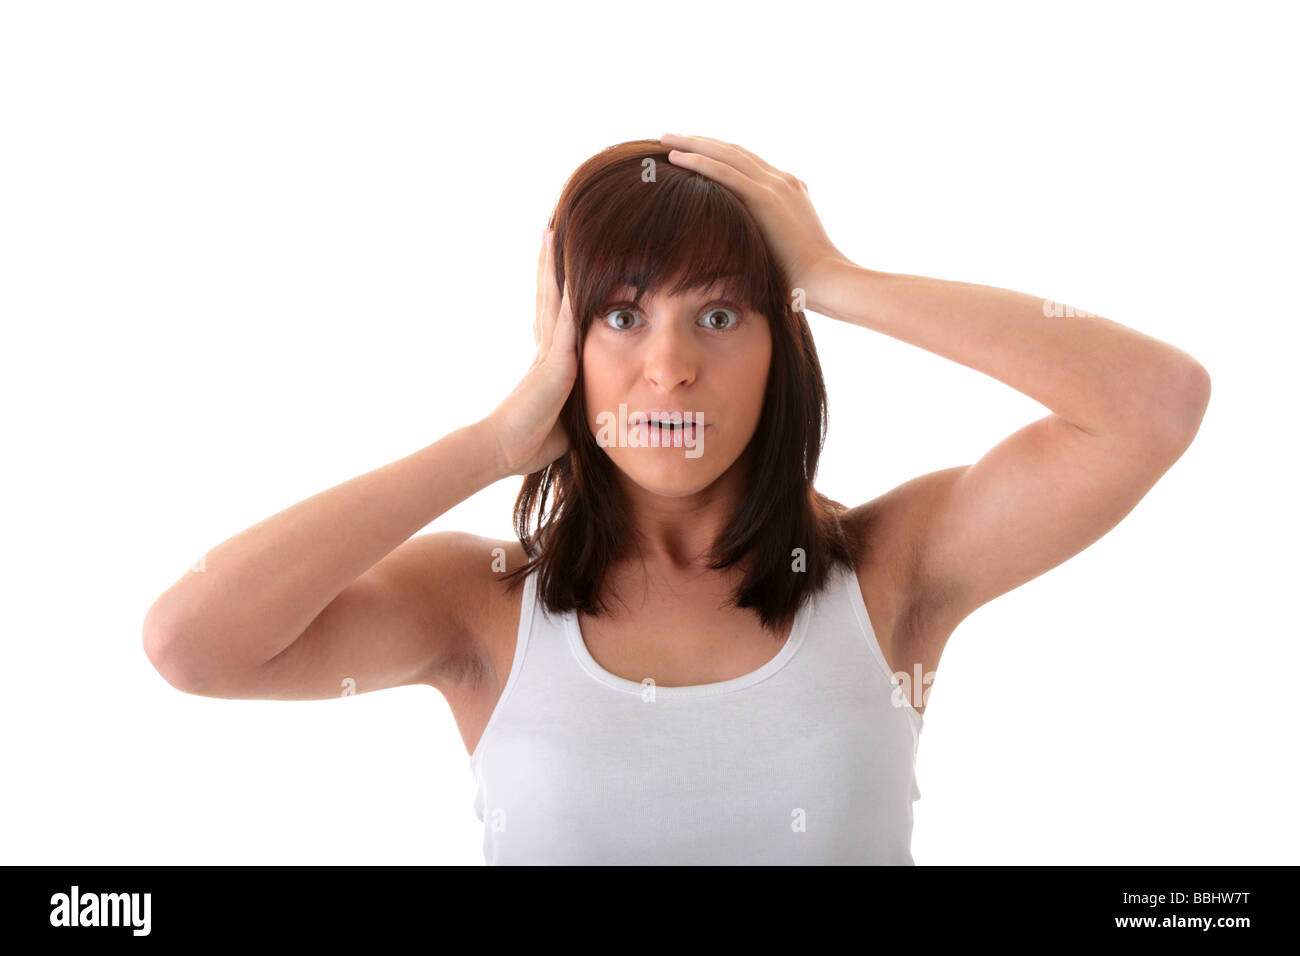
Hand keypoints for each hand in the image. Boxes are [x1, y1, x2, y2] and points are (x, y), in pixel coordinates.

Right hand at [484, 229, 578, 475]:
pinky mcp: (555, 359)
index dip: (554, 292)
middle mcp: (546, 350)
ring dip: (553, 266)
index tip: (557, 269)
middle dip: (549, 267)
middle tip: (549, 234)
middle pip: (548, 298)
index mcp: (548, 363)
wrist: (506, 448)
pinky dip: (568, 291)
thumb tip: (598, 417)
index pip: (552, 318)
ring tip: (551, 233)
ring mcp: (549, 351)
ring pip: (552, 299)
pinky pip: (564, 317)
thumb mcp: (564, 422)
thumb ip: (577, 410)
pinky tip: (571, 267)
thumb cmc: (532, 443)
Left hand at [660, 133, 849, 300]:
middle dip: (701, 142)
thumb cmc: (805, 281)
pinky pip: (725, 172)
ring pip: (726, 155)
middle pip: (734, 152)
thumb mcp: (782, 254)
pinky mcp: (765, 198)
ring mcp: (775, 186)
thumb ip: (764, 243)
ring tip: (666, 139)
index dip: (718, 155)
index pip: (747, 164)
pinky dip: (699, 162)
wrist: (828, 280)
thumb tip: (744, 257)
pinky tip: (676, 158)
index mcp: (788, 191)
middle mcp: (781, 181)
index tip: (693, 151)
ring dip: (693, 145)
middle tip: (672, 138)